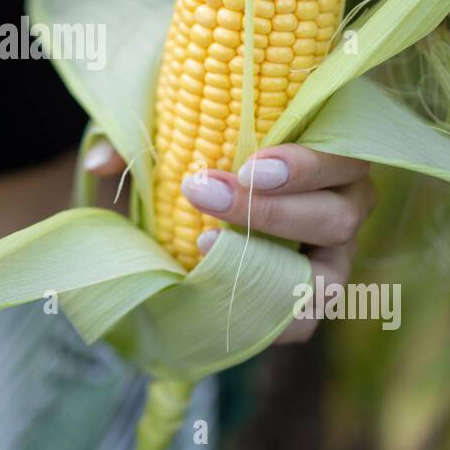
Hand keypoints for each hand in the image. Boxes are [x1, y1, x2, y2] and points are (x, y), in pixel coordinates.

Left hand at [83, 142, 376, 344]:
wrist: (201, 194)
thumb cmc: (202, 145)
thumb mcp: (170, 130)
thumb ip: (142, 141)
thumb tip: (102, 162)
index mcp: (330, 148)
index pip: (343, 155)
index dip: (304, 165)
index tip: (248, 165)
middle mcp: (347, 201)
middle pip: (339, 215)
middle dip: (270, 211)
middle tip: (204, 194)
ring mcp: (335, 255)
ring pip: (328, 275)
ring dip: (268, 265)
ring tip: (204, 246)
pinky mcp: (313, 295)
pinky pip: (306, 319)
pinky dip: (267, 315)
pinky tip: (217, 291)